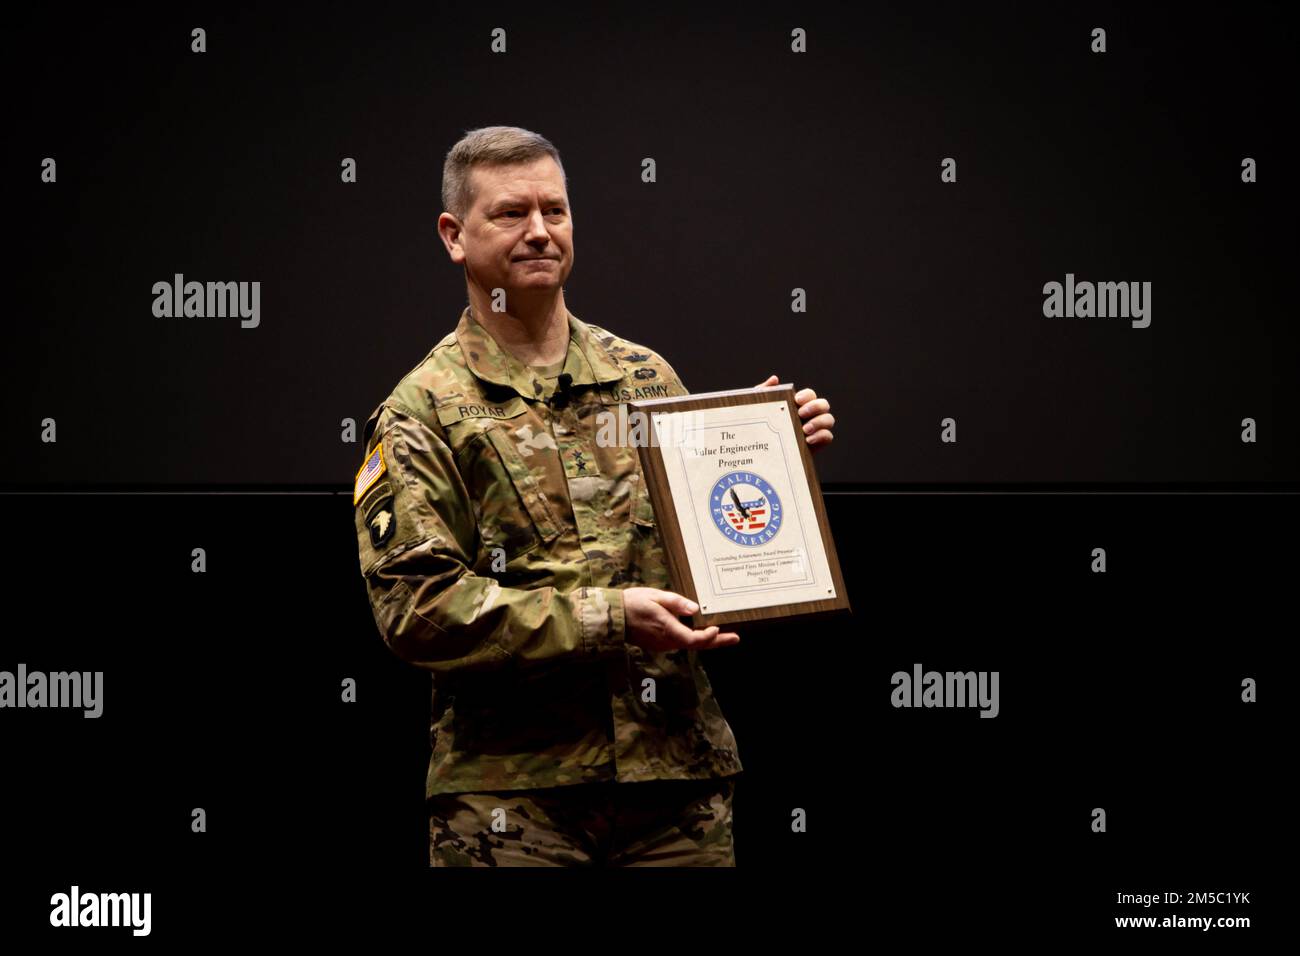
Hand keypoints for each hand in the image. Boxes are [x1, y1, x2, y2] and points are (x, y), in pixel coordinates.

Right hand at [623, 587, 739, 651]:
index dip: (709, 637)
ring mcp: (662, 644)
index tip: (718, 628)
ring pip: (689, 644)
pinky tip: (701, 631)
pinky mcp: (659, 643)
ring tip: (723, 634)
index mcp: (668, 630)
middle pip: (696, 644)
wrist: (612, 616)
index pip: (694, 640)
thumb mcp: (656, 597)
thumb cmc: (633, 603)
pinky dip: (693, 638)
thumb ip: (676, 603)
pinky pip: (680, 641)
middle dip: (717, 641)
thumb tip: (695, 608)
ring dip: (706, 640)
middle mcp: (667, 641)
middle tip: (735, 638)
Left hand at [755, 374, 834, 451]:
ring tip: (804, 430)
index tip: (797, 400)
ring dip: (819, 422)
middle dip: (815, 407)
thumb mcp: (756, 409)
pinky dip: (821, 436)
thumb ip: (763, 392)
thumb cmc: (758, 426)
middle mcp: (809, 415)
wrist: (759, 453)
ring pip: (828, 420)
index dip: (807, 396)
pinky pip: (828, 437)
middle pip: (823, 405)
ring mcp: (814, 429)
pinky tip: (808, 440)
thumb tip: (774, 379)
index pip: (809, 395)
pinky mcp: (816, 444)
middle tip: (801, 414)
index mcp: (797, 405)